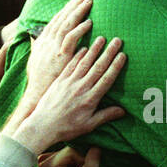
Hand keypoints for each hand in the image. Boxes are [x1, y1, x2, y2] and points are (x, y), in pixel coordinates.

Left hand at [12, 36, 126, 152]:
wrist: (43, 125)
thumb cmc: (67, 128)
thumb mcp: (89, 125)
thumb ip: (106, 116)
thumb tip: (123, 111)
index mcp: (91, 99)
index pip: (107, 78)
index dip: (115, 66)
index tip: (123, 55)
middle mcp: (81, 88)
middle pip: (98, 67)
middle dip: (108, 52)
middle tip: (117, 40)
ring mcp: (69, 82)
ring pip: (84, 62)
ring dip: (94, 49)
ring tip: (102, 38)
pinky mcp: (60, 80)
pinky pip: (71, 65)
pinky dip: (78, 56)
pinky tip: (83, 47)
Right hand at [25, 0, 93, 101]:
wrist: (36, 95)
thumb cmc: (39, 81)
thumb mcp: (35, 61)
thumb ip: (37, 48)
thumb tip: (36, 38)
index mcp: (42, 42)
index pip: (55, 21)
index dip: (66, 9)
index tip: (75, 0)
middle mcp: (46, 42)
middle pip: (61, 18)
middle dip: (73, 4)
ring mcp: (53, 49)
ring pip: (66, 25)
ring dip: (78, 12)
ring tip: (89, 2)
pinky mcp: (60, 57)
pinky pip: (71, 39)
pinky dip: (79, 29)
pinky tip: (89, 23)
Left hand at [38, 146, 100, 166]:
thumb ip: (90, 166)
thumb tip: (96, 147)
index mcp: (47, 165)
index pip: (71, 151)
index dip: (84, 160)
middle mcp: (43, 160)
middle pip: (71, 152)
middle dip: (83, 164)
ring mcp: (47, 160)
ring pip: (73, 154)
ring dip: (82, 166)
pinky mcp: (53, 162)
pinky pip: (70, 157)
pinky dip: (78, 166)